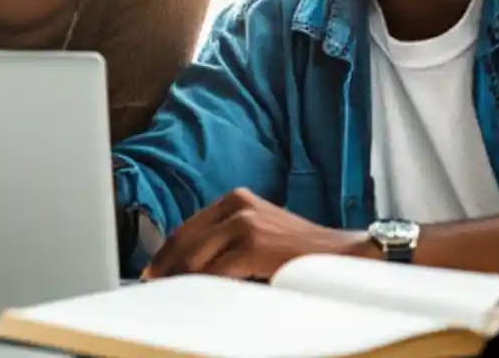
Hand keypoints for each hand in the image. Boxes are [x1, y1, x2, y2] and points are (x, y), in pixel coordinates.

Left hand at [143, 188, 373, 280]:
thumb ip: (226, 240)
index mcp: (235, 200)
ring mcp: (245, 222)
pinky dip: (201, 287)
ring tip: (170, 296)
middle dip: (165, 268)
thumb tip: (190, 265)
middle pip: (184, 241)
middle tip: (152, 288)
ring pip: (195, 258)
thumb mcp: (260, 233)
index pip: (186, 228)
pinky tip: (196, 299)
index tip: (152, 273)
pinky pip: (215, 272)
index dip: (165, 254)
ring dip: (179, 280)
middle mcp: (237, 205)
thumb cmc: (302, 253)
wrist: (347, 256)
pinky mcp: (254, 245)